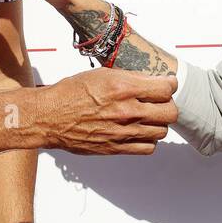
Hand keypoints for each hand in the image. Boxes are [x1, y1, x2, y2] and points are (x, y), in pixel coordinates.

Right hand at [39, 68, 178, 154]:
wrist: (50, 117)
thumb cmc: (72, 93)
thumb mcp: (102, 74)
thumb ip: (130, 78)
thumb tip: (152, 81)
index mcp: (123, 88)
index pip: (166, 88)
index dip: (169, 85)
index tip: (166, 85)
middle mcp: (127, 111)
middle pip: (170, 112)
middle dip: (167, 104)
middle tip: (158, 101)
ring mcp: (123, 132)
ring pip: (162, 131)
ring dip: (157, 123)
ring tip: (146, 116)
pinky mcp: (117, 148)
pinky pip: (148, 147)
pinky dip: (148, 140)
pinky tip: (138, 131)